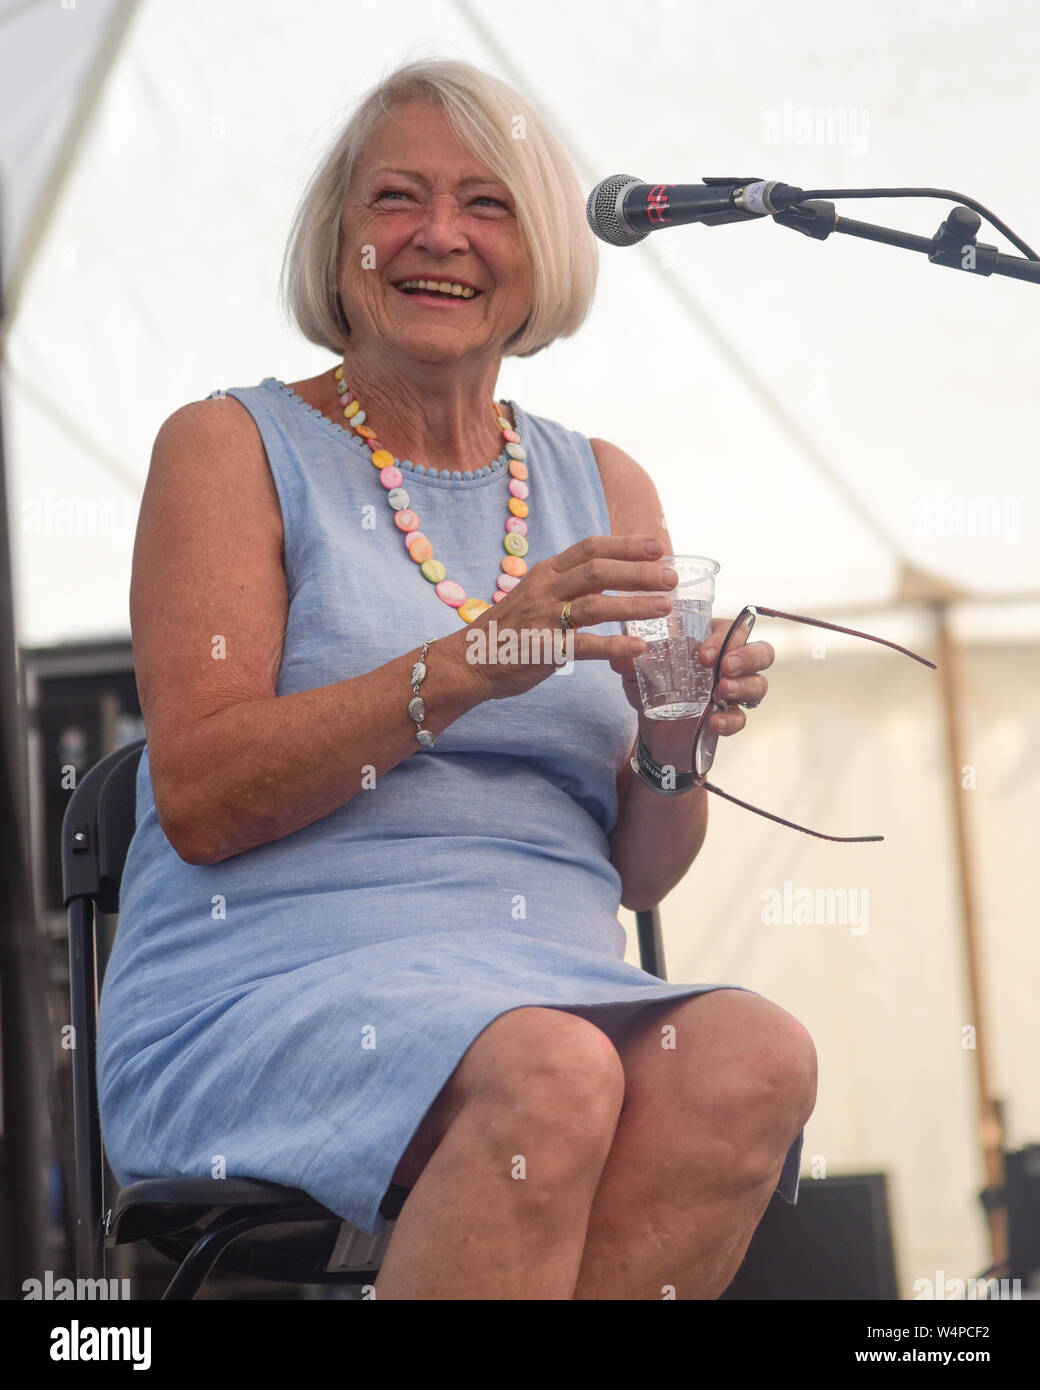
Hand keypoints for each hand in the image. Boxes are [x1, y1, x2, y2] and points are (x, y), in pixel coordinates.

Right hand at [449, 534, 681, 702]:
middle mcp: (545, 589)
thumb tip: (614, 578)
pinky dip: (614, 645)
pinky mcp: (543, 649)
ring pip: (595, 605)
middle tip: (671, 578)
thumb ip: (571, 586)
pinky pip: (584, 645)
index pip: (590, 548)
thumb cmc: (509, 629)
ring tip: (665, 607)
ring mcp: (543, 619)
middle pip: (598, 571)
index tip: (658, 546)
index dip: (625, 545)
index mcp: (546, 572)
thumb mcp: (537, 595)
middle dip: (638, 572)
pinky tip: (639, 646)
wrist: (468, 661)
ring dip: (634, 605)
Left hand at [608, 616, 774, 737]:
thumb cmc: (650, 687)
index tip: (703, 654)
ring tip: (722, 692)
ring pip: (759, 684)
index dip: (725, 637)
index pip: (733, 629)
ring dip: (744, 686)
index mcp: (710, 642)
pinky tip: (715, 721)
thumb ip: (629, 660)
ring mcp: (733, 691)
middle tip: (726, 666)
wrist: (652, 729)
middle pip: (761, 652)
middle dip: (749, 656)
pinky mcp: (729, 717)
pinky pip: (742, 718)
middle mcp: (729, 663)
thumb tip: (621, 653)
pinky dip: (731, 720)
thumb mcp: (636, 671)